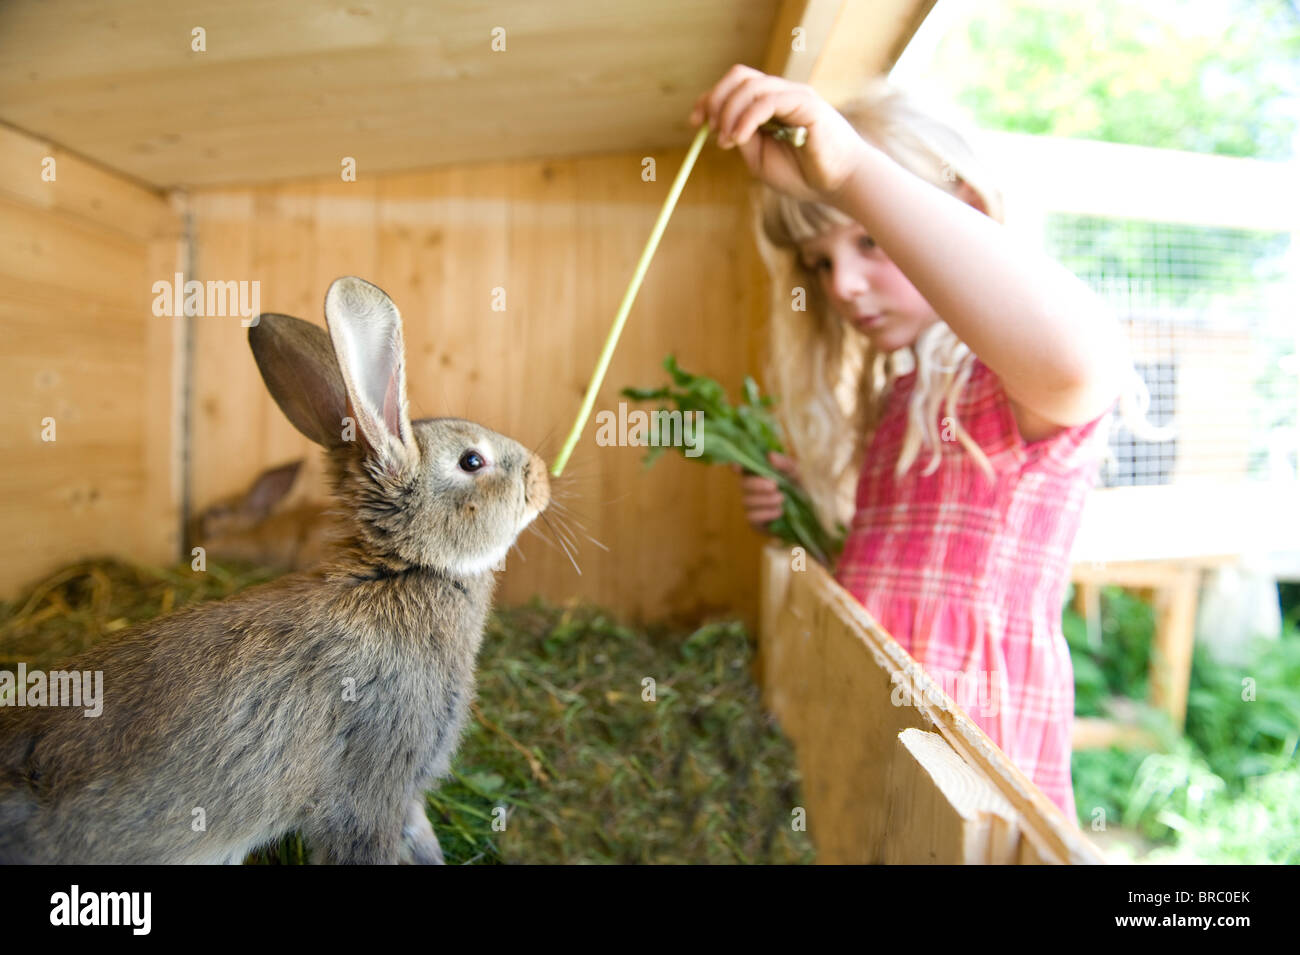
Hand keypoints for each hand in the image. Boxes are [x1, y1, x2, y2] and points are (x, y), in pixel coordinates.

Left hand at [689, 64, 869, 203]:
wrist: (836, 185)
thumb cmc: (802, 174)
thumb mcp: (759, 160)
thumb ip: (741, 139)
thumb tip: (716, 126)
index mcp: (770, 104)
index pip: (735, 85)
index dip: (710, 99)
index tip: (695, 122)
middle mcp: (782, 94)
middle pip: (740, 77)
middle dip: (717, 101)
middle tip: (711, 131)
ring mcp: (794, 95)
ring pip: (751, 86)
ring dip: (730, 113)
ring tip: (726, 142)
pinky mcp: (806, 103)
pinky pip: (769, 101)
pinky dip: (747, 118)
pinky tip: (739, 138)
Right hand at [732, 452, 801, 532]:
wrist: (805, 512)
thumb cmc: (795, 487)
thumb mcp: (794, 473)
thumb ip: (784, 463)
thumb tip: (770, 456)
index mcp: (757, 472)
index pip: (739, 467)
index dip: (735, 466)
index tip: (737, 466)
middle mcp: (750, 488)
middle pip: (743, 484)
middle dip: (757, 485)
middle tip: (774, 485)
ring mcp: (750, 505)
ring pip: (747, 501)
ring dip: (765, 500)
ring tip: (781, 498)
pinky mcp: (754, 521)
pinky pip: (752, 517)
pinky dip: (766, 513)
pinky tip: (779, 511)